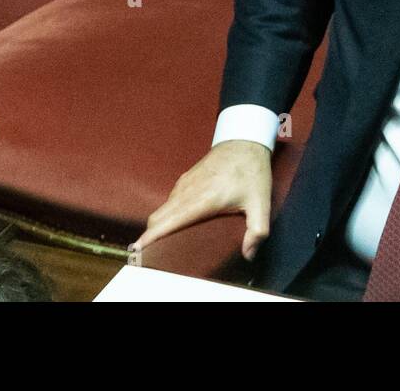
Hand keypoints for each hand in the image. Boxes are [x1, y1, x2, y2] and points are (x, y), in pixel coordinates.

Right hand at [131, 140, 272, 260]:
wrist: (245, 141)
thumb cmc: (252, 171)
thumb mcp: (261, 202)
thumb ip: (257, 231)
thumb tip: (248, 254)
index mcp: (201, 200)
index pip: (167, 222)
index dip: (150, 238)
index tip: (137, 252)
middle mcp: (187, 191)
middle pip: (156, 218)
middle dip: (149, 238)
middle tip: (148, 258)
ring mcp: (184, 184)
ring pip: (161, 210)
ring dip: (157, 227)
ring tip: (160, 246)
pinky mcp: (185, 180)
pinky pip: (168, 202)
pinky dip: (165, 216)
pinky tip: (175, 226)